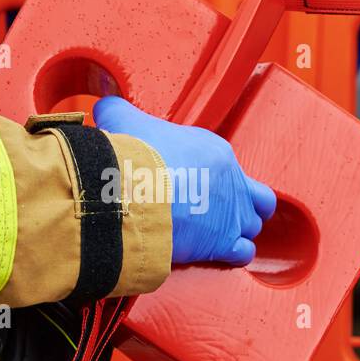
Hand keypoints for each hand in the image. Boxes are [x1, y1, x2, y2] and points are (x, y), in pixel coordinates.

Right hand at [92, 96, 276, 265]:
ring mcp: (232, 213)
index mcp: (214, 150)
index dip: (210, 175)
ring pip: (252, 224)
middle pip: (253, 195)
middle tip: (219, 207)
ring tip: (218, 232)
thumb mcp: (124, 120)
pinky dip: (235, 254)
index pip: (225, 164)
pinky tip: (221, 253)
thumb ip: (118, 111)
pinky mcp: (224, 242)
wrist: (137, 193)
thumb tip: (106, 107)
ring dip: (237, 229)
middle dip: (241, 202)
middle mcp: (231, 181)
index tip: (190, 181)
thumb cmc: (135, 158)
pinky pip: (243, 251)